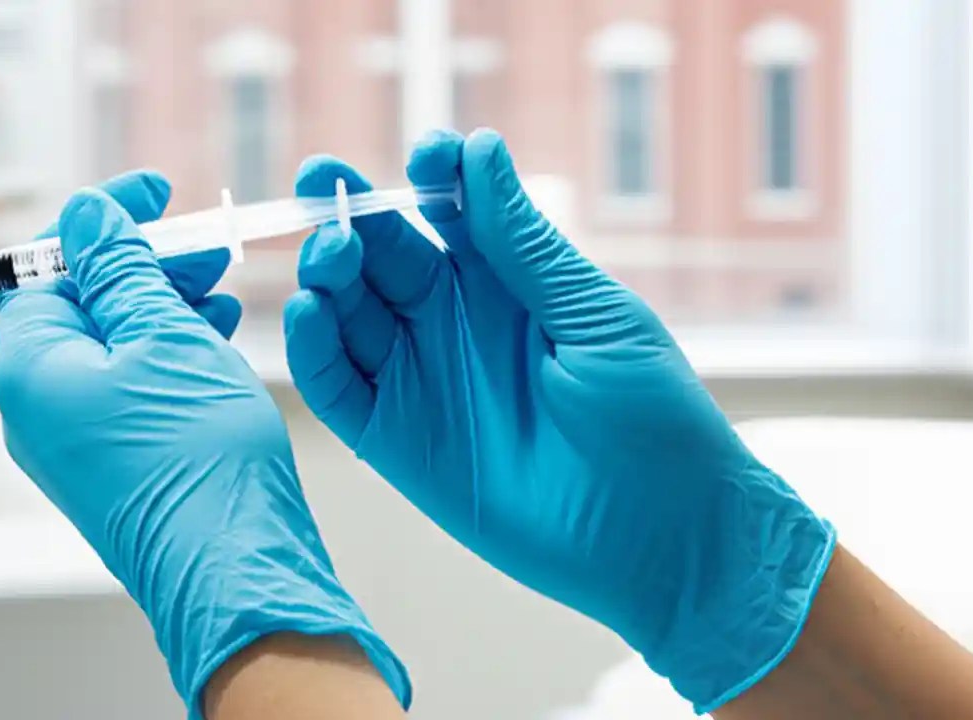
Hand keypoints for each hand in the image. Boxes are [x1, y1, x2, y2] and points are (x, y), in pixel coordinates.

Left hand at [0, 171, 408, 718]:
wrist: (237, 570)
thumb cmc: (201, 460)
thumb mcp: (166, 337)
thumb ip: (123, 270)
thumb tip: (88, 216)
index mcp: (30, 367)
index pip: (45, 263)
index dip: (102, 219)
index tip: (154, 191)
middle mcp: (37, 407)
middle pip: (80, 303)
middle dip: (144, 266)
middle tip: (207, 245)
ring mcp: (76, 442)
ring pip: (114, 346)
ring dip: (165, 307)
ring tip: (224, 292)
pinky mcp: (117, 465)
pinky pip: (133, 388)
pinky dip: (172, 355)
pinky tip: (219, 340)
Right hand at [283, 130, 834, 709]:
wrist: (661, 540)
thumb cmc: (653, 419)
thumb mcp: (593, 317)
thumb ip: (522, 244)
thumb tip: (478, 148)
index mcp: (509, 283)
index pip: (449, 211)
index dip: (429, 176)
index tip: (425, 154)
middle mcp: (456, 324)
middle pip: (382, 254)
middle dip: (351, 216)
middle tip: (328, 190)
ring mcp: (422, 380)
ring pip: (346, 312)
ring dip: (325, 275)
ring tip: (331, 257)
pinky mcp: (396, 441)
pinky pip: (336, 386)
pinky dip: (311, 349)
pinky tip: (310, 312)